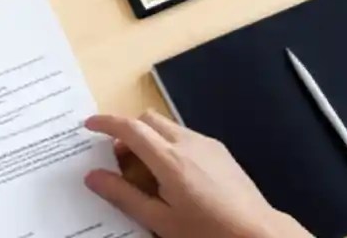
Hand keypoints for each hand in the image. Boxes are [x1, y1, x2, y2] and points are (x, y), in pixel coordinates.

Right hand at [84, 111, 310, 237]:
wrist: (257, 233)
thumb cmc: (206, 232)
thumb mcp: (160, 220)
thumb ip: (124, 196)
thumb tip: (93, 177)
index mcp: (169, 159)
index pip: (130, 128)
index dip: (106, 123)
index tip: (89, 125)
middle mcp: (187, 142)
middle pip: (148, 119)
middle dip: (128, 130)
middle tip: (117, 157)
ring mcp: (206, 144)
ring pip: (167, 126)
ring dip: (149, 138)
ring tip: (145, 170)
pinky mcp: (220, 150)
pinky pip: (185, 136)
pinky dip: (168, 144)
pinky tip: (172, 174)